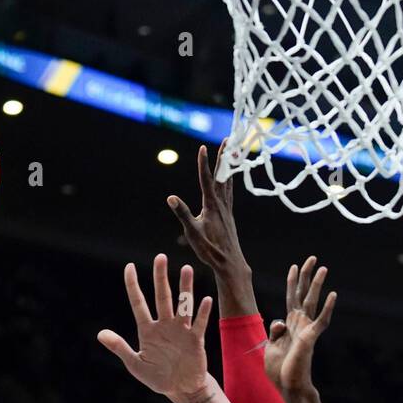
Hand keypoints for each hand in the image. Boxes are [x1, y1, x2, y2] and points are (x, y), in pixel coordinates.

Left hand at [98, 255, 214, 402]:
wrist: (180, 389)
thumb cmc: (157, 376)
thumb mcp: (135, 364)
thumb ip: (119, 347)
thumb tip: (100, 334)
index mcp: (147, 330)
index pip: (138, 303)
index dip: (133, 286)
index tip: (129, 267)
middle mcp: (164, 325)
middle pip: (162, 297)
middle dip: (161, 277)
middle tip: (161, 257)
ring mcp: (181, 331)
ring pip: (183, 305)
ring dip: (185, 288)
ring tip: (186, 269)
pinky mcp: (195, 340)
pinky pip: (199, 324)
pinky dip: (202, 313)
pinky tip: (205, 300)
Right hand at [167, 142, 247, 276]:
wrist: (230, 263)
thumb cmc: (210, 250)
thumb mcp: (193, 232)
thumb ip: (183, 214)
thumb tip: (171, 198)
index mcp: (212, 206)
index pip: (206, 179)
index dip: (203, 163)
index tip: (203, 147)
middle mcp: (222, 203)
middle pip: (223, 175)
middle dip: (223, 156)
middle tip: (228, 139)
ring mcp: (227, 209)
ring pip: (228, 181)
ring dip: (229, 165)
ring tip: (232, 152)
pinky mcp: (229, 215)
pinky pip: (229, 192)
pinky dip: (229, 180)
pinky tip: (229, 180)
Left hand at [265, 257, 336, 392]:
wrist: (288, 386)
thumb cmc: (279, 370)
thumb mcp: (270, 346)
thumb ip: (274, 331)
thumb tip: (279, 321)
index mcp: (289, 325)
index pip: (290, 298)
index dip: (291, 282)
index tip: (293, 266)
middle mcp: (299, 323)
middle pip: (302, 294)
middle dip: (306, 276)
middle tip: (312, 258)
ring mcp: (306, 329)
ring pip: (312, 301)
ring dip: (317, 284)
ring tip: (323, 268)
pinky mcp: (311, 337)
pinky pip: (321, 320)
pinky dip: (328, 308)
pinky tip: (334, 295)